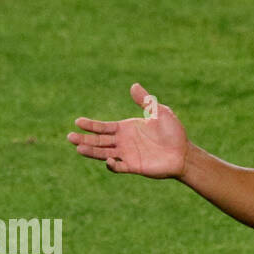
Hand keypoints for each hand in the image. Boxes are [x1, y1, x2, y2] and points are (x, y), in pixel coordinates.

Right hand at [67, 82, 188, 177]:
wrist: (183, 153)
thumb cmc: (173, 132)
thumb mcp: (159, 112)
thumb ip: (146, 101)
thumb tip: (134, 85)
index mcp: (126, 128)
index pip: (103, 127)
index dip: (90, 125)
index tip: (78, 122)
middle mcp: (123, 142)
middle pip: (99, 141)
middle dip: (84, 139)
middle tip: (69, 137)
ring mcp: (127, 155)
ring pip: (104, 153)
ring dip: (91, 152)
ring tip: (78, 149)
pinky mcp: (135, 167)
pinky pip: (119, 167)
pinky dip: (112, 165)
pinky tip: (108, 160)